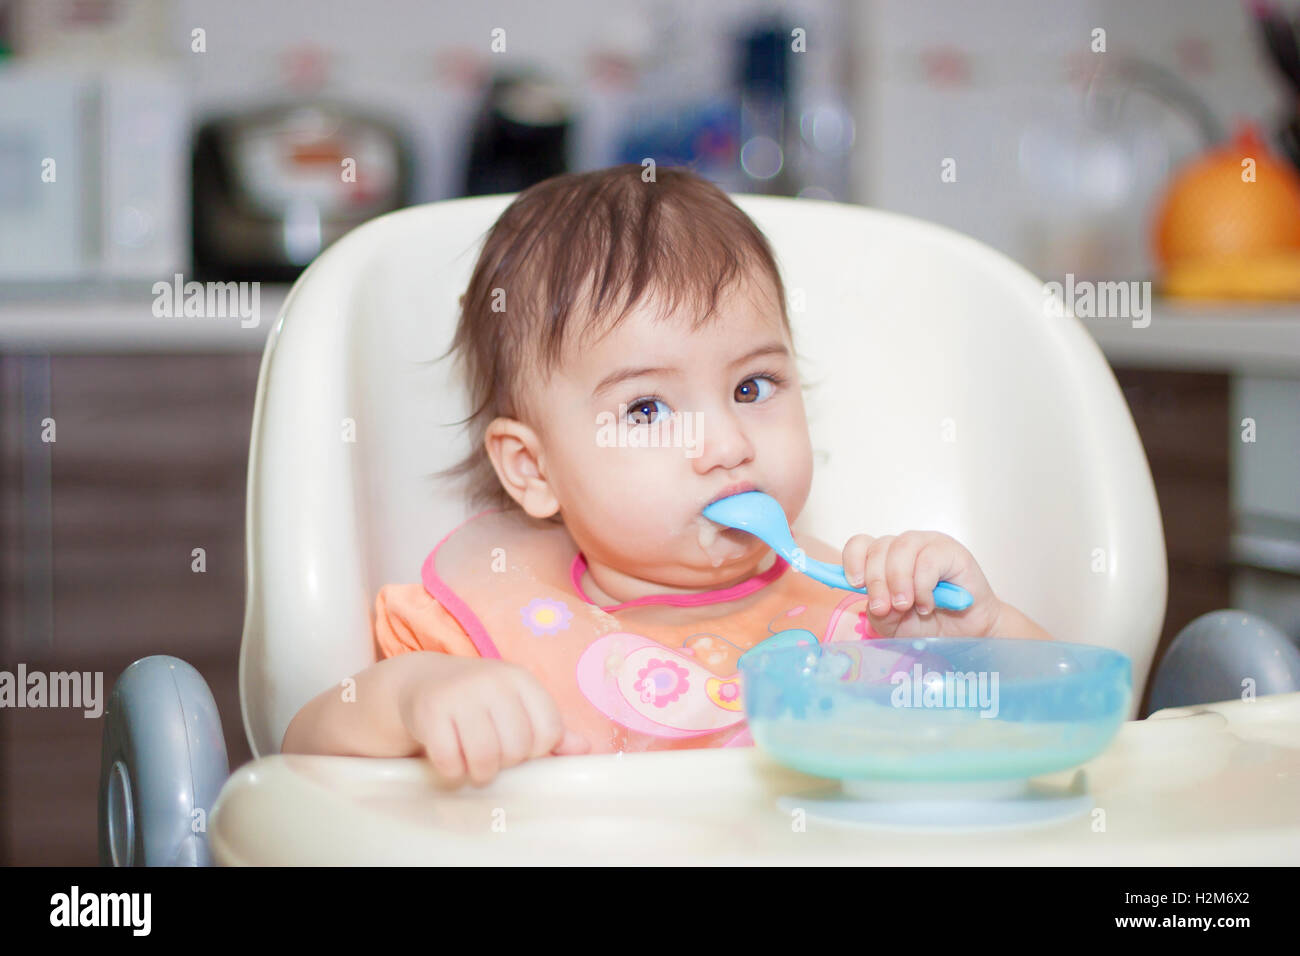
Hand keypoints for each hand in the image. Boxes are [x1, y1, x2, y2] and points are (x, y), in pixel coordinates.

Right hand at [398, 655, 589, 787]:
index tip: (520, 746)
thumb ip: (549, 728)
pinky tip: (451, 761)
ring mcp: (459, 695)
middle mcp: (492, 681)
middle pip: (517, 748)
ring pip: (485, 758)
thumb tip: (583, 749)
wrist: (422, 682)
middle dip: (506, 762)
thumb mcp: (516, 705)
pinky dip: (452, 772)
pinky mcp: (430, 712)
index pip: (549, 730)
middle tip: (492, 754)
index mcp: (520, 679)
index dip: (537, 749)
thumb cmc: (479, 701)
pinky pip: (450, 762)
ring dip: (479, 773)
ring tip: (474, 765)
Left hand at [842, 530, 1001, 638]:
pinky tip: (929, 604)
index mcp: (884, 559)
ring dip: (898, 581)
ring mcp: (927, 545)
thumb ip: (877, 612)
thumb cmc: (927, 624)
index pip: (860, 544)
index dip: (852, 560)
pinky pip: (928, 561)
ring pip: (901, 548)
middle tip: (885, 608)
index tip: (855, 583)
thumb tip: (874, 600)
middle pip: (878, 547)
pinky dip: (923, 586)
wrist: (965, 633)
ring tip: (906, 605)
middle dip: (876, 581)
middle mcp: (903, 547)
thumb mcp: (892, 624)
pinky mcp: (951, 551)